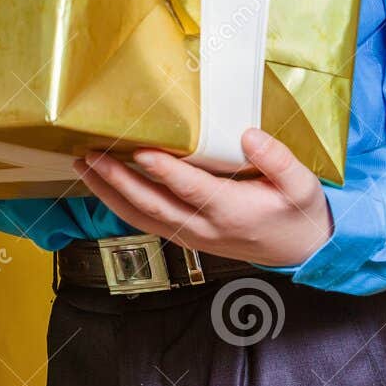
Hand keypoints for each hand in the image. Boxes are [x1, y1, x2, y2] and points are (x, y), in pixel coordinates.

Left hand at [74, 126, 333, 269]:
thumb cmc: (298, 212)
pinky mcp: (186, 236)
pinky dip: (120, 204)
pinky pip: (145, 222)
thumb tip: (248, 135)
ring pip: (141, 217)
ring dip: (109, 192)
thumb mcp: (301, 184)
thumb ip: (277, 160)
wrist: (300, 250)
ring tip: (83, 165)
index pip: (191, 190)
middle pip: (152, 205)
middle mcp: (205, 227)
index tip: (140, 150)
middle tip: (91, 153)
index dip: (164, 171)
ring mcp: (191, 235)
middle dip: (117, 179)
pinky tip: (103, 185)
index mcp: (233, 212)